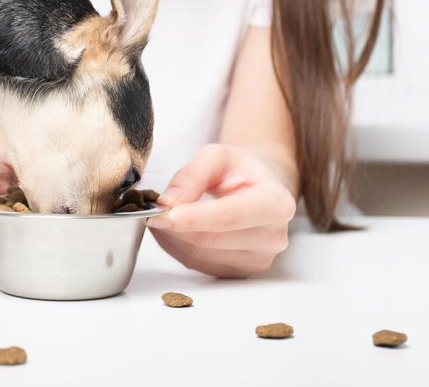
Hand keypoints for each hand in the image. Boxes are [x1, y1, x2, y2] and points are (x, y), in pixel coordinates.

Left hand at [146, 143, 297, 277]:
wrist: (259, 189)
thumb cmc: (241, 171)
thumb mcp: (218, 156)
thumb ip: (192, 174)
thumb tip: (170, 202)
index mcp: (275, 203)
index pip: (227, 217)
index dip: (191, 218)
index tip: (162, 214)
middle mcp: (272, 237)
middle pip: (209, 240)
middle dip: (174, 226)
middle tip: (153, 210)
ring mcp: (258, 259)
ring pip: (198, 255)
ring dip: (171, 238)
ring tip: (163, 216)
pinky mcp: (239, 272)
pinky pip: (197, 264)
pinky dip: (176, 248)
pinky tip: (174, 230)